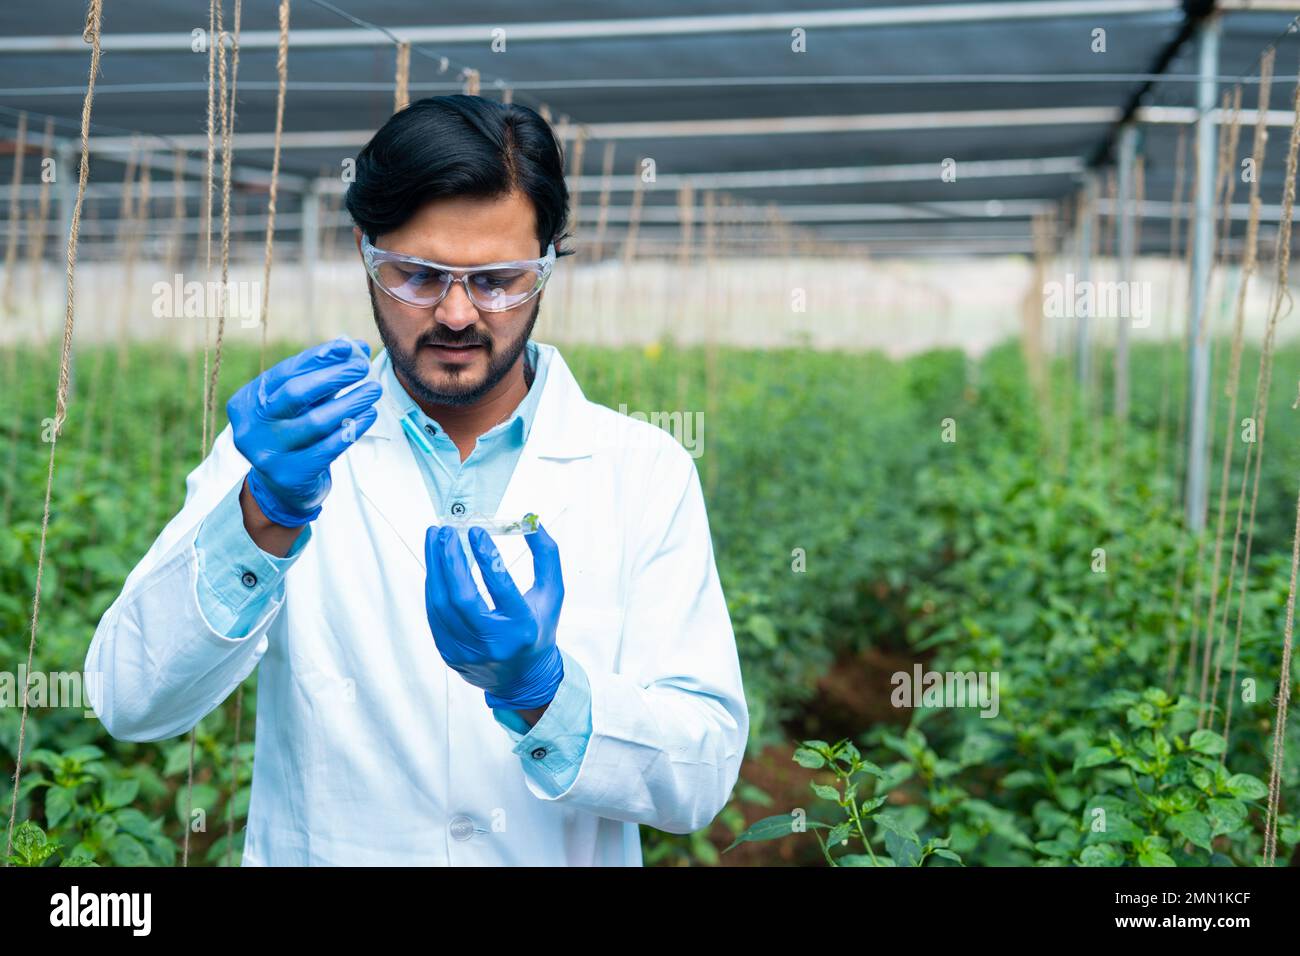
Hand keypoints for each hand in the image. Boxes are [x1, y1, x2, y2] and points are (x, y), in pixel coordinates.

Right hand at [227, 337, 381, 527]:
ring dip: (349, 402)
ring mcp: (266, 454)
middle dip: (333, 376)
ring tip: (373, 390)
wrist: (285, 488)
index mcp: (247, 401)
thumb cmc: (295, 433)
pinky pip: (327, 449)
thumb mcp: (300, 404)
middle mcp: (250, 427)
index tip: (350, 347)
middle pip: (295, 393)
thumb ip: (322, 376)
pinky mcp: (289, 475)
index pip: (285, 372)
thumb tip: (356, 347)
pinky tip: (368, 416)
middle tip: (363, 367)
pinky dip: (350, 430)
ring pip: (314, 422)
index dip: (319, 357)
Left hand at [423, 523, 564, 710]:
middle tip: (445, 531)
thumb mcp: (552, 595)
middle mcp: (493, 643)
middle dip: (450, 560)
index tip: (475, 531)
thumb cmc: (537, 628)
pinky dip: (433, 587)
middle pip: (462, 598)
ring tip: (434, 538)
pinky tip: (435, 565)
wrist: (523, 677)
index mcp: (522, 629)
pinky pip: (434, 615)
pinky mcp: (449, 653)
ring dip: (435, 567)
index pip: (501, 589)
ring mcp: (467, 651)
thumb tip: (530, 520)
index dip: (487, 558)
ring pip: (441, 605)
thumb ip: (546, 557)